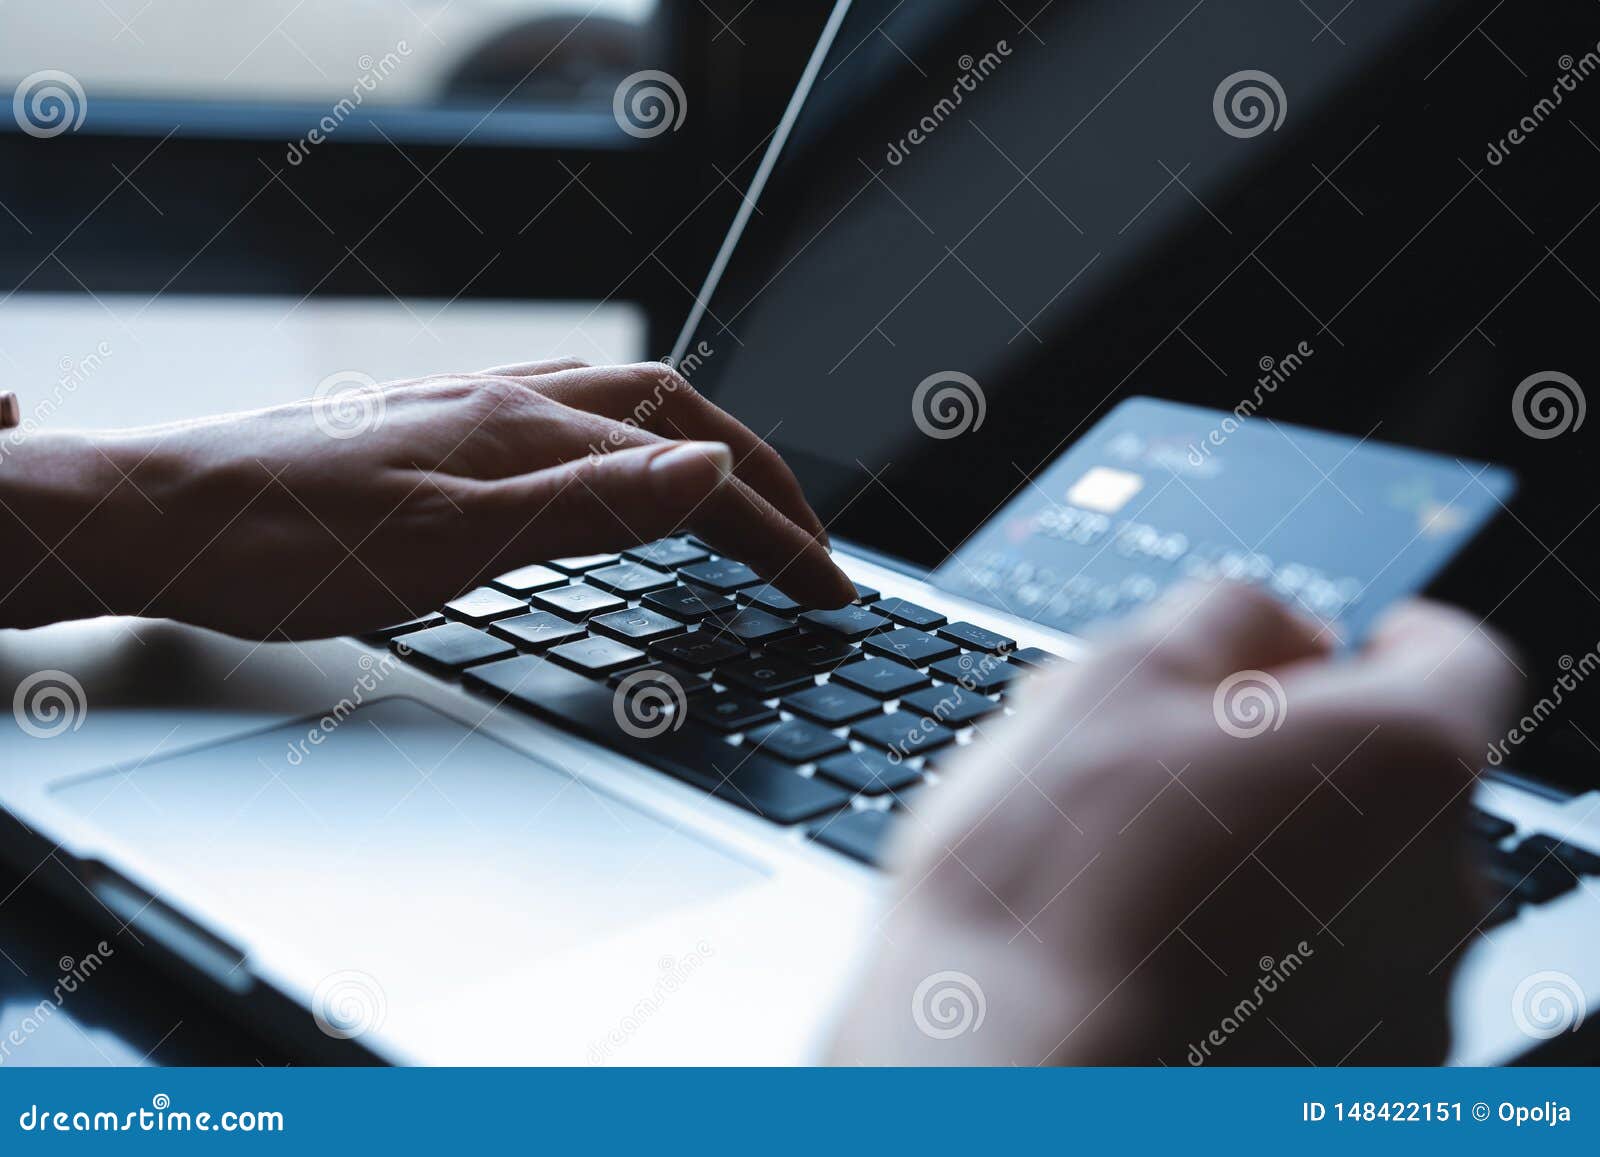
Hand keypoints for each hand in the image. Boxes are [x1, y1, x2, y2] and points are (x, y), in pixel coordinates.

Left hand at [0, 359, 852, 637]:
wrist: (156, 519)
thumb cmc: (283, 542)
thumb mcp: (449, 542)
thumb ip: (590, 506)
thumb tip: (711, 471)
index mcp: (525, 431)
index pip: (692, 470)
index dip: (774, 528)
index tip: (829, 585)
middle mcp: (507, 407)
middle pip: (675, 421)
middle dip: (760, 485)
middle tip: (810, 553)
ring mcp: (471, 416)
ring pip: (625, 417)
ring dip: (703, 461)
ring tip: (744, 513)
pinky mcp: (437, 437)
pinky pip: (570, 428)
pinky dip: (632, 455)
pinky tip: (620, 484)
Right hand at [829, 582, 1520, 1065]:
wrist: (1008, 1095)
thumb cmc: (1050, 895)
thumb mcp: (1111, 681)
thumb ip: (1226, 619)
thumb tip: (1281, 628)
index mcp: (1402, 763)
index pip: (1454, 655)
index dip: (1379, 639)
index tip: (1320, 652)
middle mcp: (1439, 891)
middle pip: (1391, 780)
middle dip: (1291, 755)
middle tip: (1163, 764)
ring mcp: (1406, 1004)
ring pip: (1353, 886)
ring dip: (1271, 856)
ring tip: (1131, 876)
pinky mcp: (1356, 1083)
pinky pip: (1327, 983)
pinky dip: (1261, 955)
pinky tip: (1150, 957)